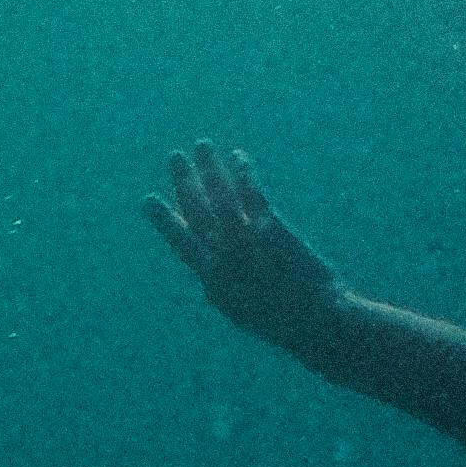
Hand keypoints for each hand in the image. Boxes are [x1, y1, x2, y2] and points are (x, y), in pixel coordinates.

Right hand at [144, 139, 340, 354]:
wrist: (316, 320)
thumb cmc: (282, 321)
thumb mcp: (242, 312)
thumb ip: (222, 288)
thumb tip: (210, 276)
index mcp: (212, 280)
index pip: (182, 242)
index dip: (165, 219)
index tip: (149, 200)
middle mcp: (223, 256)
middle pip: (197, 211)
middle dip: (183, 182)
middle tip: (173, 157)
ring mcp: (246, 239)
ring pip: (220, 196)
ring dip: (209, 167)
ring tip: (200, 144)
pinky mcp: (271, 228)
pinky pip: (252, 193)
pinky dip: (243, 173)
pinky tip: (238, 156)